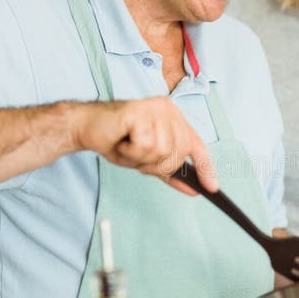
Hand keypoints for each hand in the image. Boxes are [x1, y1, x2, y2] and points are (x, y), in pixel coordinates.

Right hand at [71, 97, 217, 193]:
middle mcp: (168, 109)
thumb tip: (195, 189)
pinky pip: (145, 146)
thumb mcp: (148, 160)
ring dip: (139, 157)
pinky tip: (121, 140)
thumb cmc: (117, 140)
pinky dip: (130, 150)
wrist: (86, 127)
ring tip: (126, 145)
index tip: (212, 188)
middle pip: (178, 154)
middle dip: (155, 164)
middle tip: (135, 154)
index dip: (205, 167)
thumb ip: (171, 172)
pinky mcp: (140, 111)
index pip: (196, 145)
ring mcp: (155, 108)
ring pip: (161, 151)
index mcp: (174, 117)